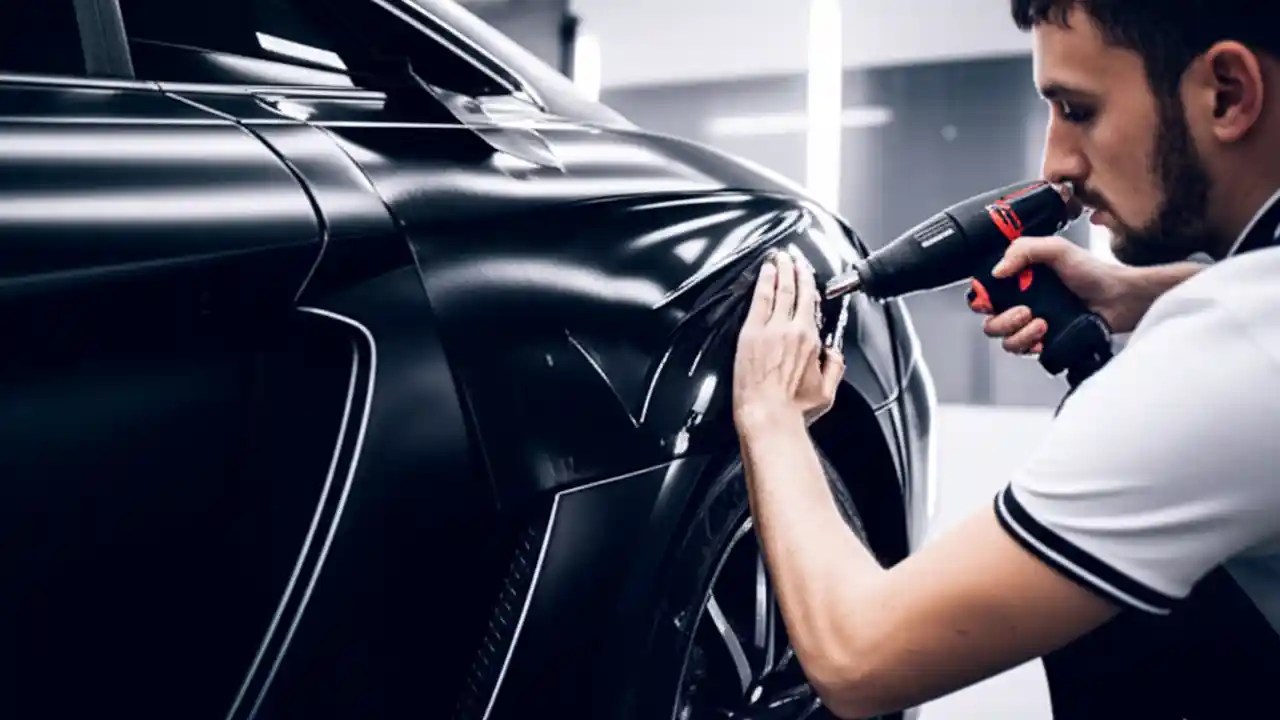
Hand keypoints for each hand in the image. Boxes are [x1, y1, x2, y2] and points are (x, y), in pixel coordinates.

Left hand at [733, 250, 844, 433]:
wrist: (767, 415)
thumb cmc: (793, 409)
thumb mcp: (827, 392)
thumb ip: (834, 367)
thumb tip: (833, 353)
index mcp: (811, 341)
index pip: (812, 307)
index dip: (810, 289)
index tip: (807, 280)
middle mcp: (793, 329)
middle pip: (797, 292)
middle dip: (796, 272)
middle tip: (794, 259)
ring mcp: (771, 328)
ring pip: (779, 290)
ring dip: (780, 271)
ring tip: (780, 258)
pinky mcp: (751, 332)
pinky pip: (760, 299)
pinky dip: (764, 282)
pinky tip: (765, 271)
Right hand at [980, 235, 1135, 354]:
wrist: (1119, 298)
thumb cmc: (1092, 272)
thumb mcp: (1056, 249)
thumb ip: (1023, 250)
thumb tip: (997, 271)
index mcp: (1018, 280)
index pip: (984, 294)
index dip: (982, 299)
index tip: (991, 299)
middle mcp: (1021, 303)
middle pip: (990, 322)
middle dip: (1003, 320)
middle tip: (1025, 311)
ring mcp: (1032, 325)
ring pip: (1005, 340)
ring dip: (1019, 334)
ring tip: (1042, 323)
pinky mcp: (1044, 342)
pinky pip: (1024, 352)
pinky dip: (1031, 344)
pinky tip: (1046, 334)